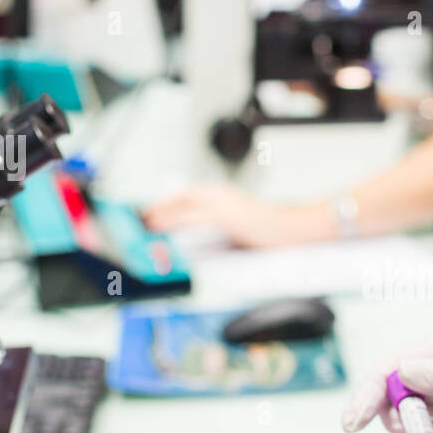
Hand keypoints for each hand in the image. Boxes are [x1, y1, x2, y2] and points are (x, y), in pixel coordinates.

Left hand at [143, 186, 325, 248]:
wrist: (293, 228)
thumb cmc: (270, 231)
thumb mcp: (239, 224)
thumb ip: (218, 225)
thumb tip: (197, 238)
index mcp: (222, 194)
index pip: (186, 195)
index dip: (166, 203)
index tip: (150, 213)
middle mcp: (219, 194)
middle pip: (179, 197)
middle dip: (157, 208)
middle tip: (139, 220)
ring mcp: (221, 203)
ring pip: (181, 206)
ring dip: (160, 216)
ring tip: (144, 227)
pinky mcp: (225, 215)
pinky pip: (191, 219)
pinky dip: (174, 224)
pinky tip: (164, 231)